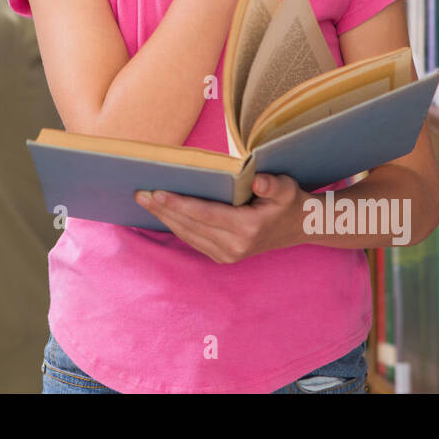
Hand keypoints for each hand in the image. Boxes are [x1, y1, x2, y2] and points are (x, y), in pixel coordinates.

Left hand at [135, 173, 310, 262]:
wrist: (299, 227)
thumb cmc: (288, 201)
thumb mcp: (286, 187)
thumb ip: (272, 184)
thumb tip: (258, 180)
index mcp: (247, 229)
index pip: (204, 214)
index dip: (179, 204)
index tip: (157, 192)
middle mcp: (235, 246)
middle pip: (190, 226)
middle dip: (163, 210)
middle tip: (140, 193)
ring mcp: (228, 255)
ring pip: (188, 235)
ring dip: (165, 218)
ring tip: (145, 200)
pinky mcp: (223, 257)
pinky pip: (193, 240)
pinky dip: (176, 225)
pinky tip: (162, 212)